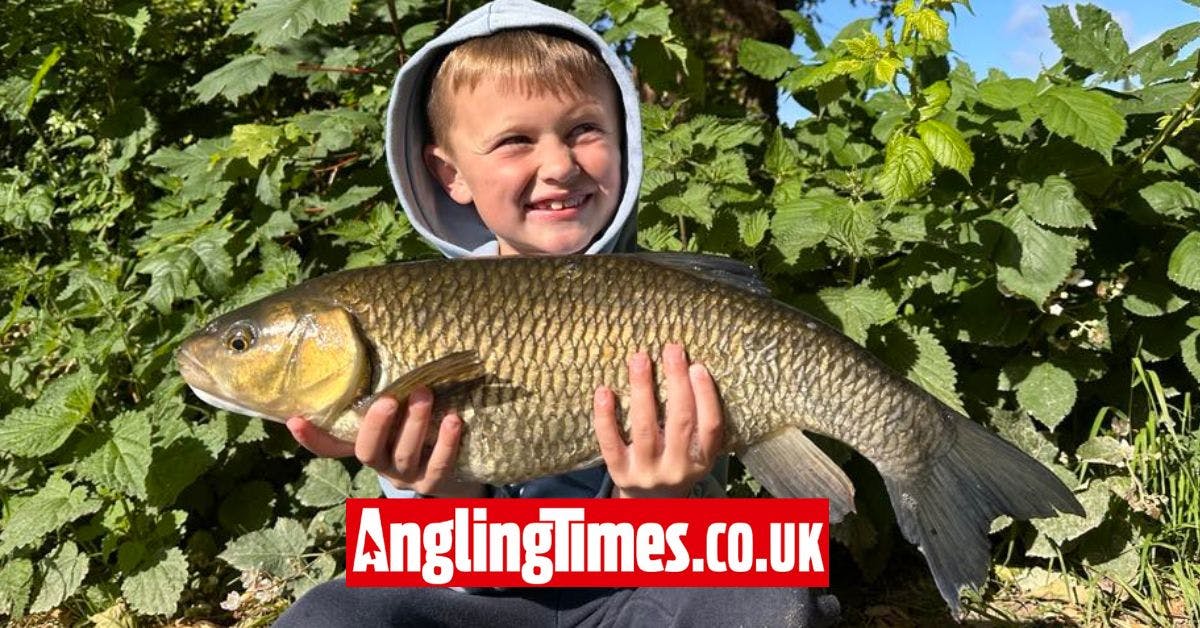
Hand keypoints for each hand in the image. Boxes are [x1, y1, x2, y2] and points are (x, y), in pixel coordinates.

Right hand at [286, 387, 484, 496]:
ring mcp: (405, 476)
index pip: (331, 446)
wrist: (458, 468)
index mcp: (367, 444)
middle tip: (389, 399)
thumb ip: (392, 392)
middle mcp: (380, 463)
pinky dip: (446, 444)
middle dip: (376, 425)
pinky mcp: (433, 483)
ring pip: (403, 455)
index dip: (313, 437)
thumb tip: (383, 340)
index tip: (294, 420)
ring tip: (425, 395)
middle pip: (367, 451)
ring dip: (414, 425)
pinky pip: (437, 467)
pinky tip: (454, 421)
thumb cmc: (424, 426)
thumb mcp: (404, 412)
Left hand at [593, 343, 723, 497]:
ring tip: (640, 358)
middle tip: (672, 349)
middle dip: (676, 382)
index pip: (710, 426)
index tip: (698, 366)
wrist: (651, 506)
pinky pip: (611, 442)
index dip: (705, 395)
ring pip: (645, 427)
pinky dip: (606, 416)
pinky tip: (605, 391)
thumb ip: (698, 421)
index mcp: (702, 461)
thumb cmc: (676, 465)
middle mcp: (677, 468)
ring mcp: (647, 472)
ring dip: (642, 389)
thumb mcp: (696, 452)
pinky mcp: (620, 473)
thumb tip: (692, 367)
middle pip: (680, 421)